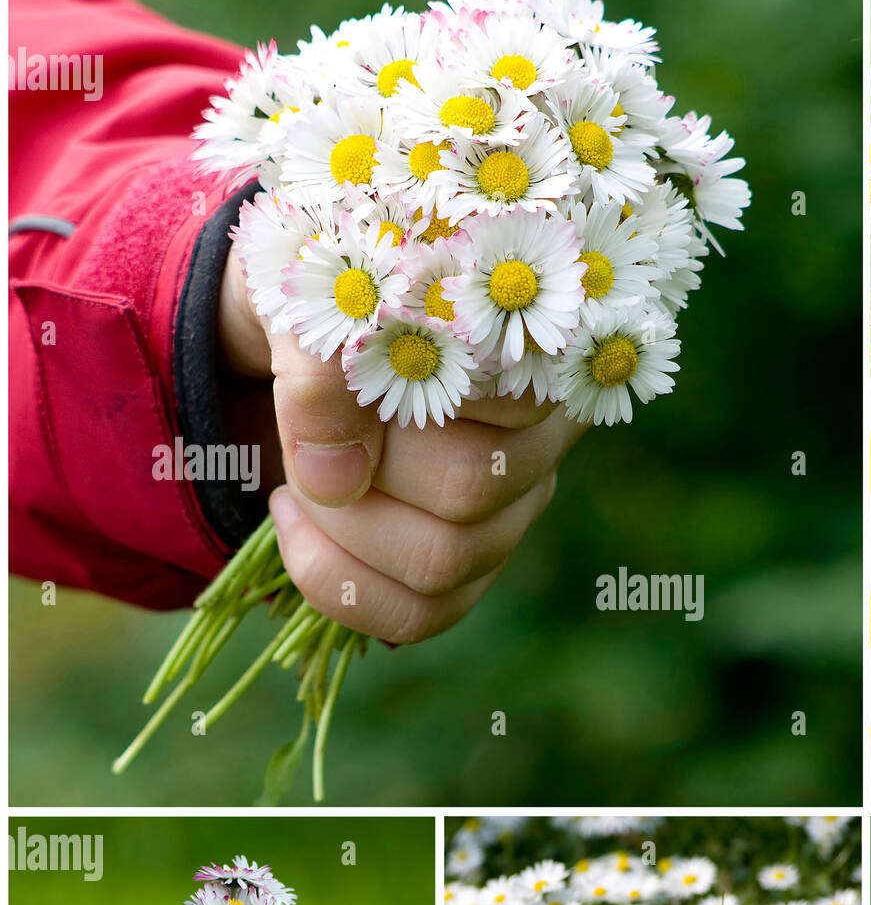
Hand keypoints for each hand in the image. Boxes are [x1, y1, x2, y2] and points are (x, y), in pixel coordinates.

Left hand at [218, 252, 585, 644]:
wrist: (304, 321)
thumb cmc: (326, 288)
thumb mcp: (309, 295)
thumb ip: (324, 364)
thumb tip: (338, 481)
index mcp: (531, 351)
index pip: (503, 399)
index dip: (407, 396)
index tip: (343, 360)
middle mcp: (541, 437)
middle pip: (468, 491)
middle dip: (359, 474)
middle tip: (307, 438)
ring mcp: (512, 509)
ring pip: (444, 564)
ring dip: (340, 531)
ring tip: (294, 483)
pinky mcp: (471, 566)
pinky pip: (419, 616)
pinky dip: (337, 585)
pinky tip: (298, 529)